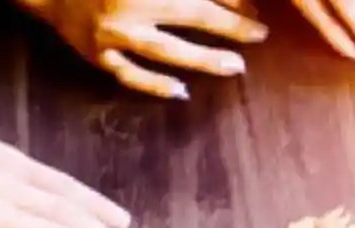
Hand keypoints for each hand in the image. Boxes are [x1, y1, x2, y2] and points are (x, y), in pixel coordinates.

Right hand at [19, 0, 269, 98]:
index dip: (231, 0)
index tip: (254, 7)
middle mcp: (128, 5)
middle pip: (191, 14)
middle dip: (230, 26)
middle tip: (259, 34)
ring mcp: (112, 33)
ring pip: (167, 51)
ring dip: (204, 59)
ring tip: (235, 66)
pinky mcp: (95, 54)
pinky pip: (131, 75)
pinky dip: (157, 85)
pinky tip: (182, 91)